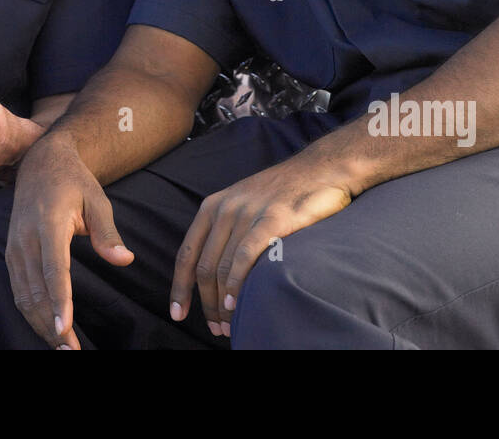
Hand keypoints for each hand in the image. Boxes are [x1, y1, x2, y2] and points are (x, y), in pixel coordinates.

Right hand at [5, 136, 134, 348]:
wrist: (40, 163)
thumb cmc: (74, 182)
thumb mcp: (97, 199)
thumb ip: (107, 232)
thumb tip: (124, 259)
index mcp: (49, 222)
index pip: (54, 268)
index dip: (60, 300)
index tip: (65, 328)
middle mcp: (26, 237)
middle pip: (36, 290)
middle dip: (51, 324)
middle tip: (71, 351)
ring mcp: (14, 246)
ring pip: (23, 295)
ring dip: (40, 324)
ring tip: (61, 347)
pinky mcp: (11, 253)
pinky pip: (18, 290)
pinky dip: (30, 313)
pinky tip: (46, 328)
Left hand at [170, 151, 351, 338]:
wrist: (321, 168)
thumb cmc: (284, 192)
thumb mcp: (244, 204)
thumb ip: (227, 231)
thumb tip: (216, 275)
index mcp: (212, 206)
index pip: (187, 254)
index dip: (179, 288)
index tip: (177, 313)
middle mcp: (224, 209)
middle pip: (204, 267)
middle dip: (206, 304)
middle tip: (216, 329)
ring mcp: (247, 213)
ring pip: (223, 267)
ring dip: (222, 303)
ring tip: (228, 325)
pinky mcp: (271, 219)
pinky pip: (245, 257)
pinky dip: (237, 284)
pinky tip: (236, 304)